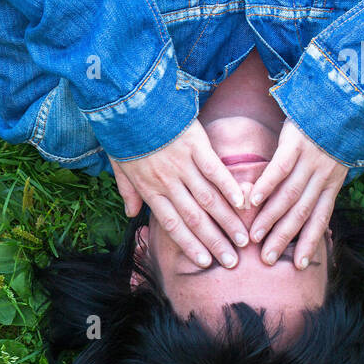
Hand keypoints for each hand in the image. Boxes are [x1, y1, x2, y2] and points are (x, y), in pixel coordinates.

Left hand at [108, 120, 248, 268]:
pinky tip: (243, 203)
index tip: (206, 262)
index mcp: (149, 189)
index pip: (172, 225)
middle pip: (194, 218)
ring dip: (227, 221)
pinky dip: (229, 187)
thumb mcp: (119, 166)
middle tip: (232, 261)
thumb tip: (130, 215)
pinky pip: (215, 170)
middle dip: (214, 242)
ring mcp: (182, 164)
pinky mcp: (195, 145)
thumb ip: (127, 191)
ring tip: (244, 239)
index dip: (190, 245)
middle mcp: (167, 182)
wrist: (129, 101)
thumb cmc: (125, 135)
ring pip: (208, 199)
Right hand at [246, 119, 347, 266]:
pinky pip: (280, 169)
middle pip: (301, 213)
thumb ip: (317, 186)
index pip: (320, 219)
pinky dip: (266, 186)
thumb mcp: (331, 164)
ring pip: (289, 196)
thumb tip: (303, 211)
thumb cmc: (329, 135)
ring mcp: (310, 161)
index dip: (310, 242)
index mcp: (331, 184)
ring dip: (270, 219)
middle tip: (266, 259)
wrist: (337, 101)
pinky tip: (251, 200)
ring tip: (253, 237)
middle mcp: (322, 177)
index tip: (298, 265)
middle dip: (284, 239)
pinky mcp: (296, 144)